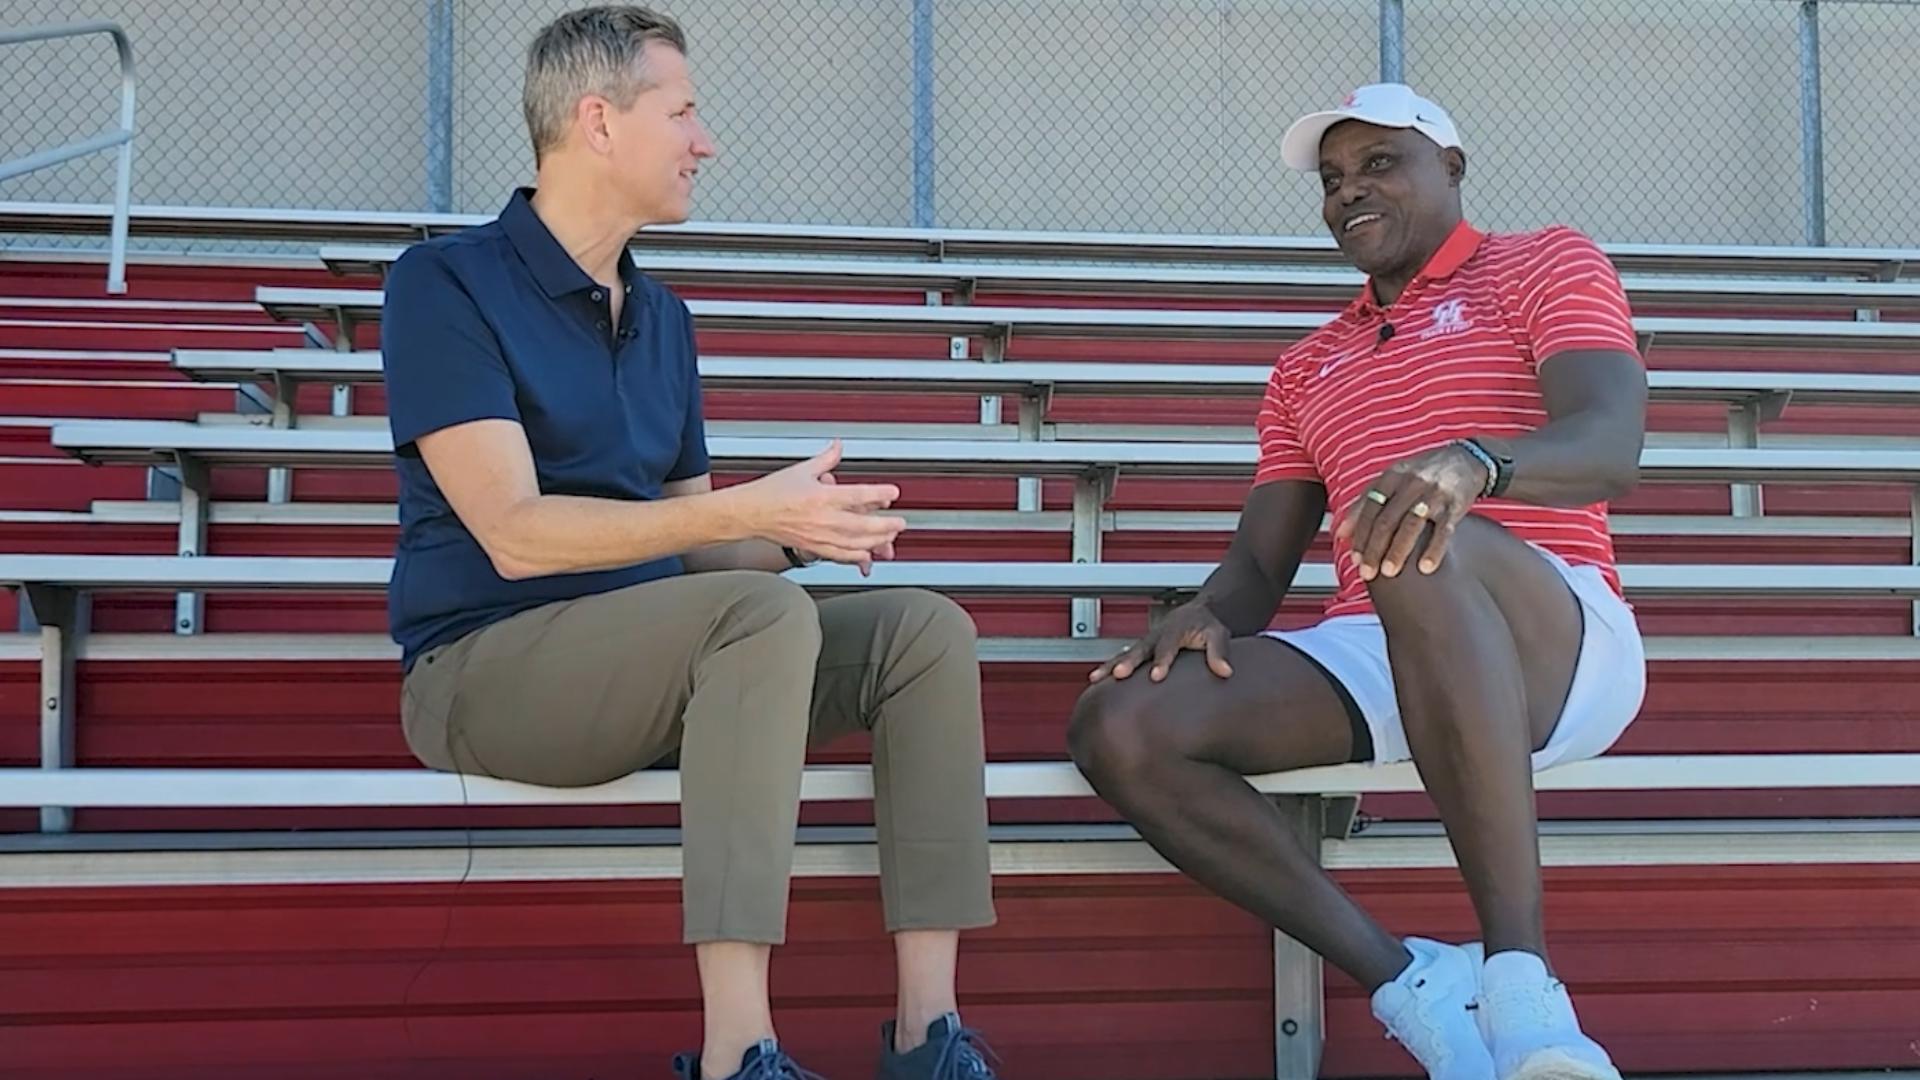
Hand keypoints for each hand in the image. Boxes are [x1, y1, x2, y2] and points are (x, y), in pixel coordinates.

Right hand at [733, 440, 906, 574]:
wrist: (750, 513)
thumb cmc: (771, 493)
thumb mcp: (802, 470)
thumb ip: (825, 458)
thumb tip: (837, 446)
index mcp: (821, 496)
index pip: (858, 495)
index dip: (880, 494)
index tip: (893, 493)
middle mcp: (823, 519)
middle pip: (863, 525)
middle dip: (886, 525)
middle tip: (900, 522)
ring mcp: (819, 536)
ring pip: (855, 543)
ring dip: (876, 541)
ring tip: (889, 537)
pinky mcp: (814, 547)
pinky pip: (840, 556)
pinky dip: (857, 557)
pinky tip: (867, 554)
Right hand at [1088, 601, 1232, 683]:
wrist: (1197, 613)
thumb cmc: (1207, 626)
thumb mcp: (1219, 635)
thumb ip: (1219, 652)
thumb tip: (1225, 672)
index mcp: (1175, 629)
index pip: (1168, 646)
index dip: (1161, 661)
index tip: (1156, 676)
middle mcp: (1156, 635)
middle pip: (1140, 649)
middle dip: (1128, 662)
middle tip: (1118, 674)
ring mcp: (1146, 642)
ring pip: (1126, 653)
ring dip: (1111, 665)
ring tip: (1096, 678)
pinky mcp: (1141, 649)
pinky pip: (1122, 657)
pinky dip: (1109, 667)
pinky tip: (1097, 681)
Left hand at [1335, 443, 1488, 579]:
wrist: (1466, 460)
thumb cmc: (1422, 474)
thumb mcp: (1392, 479)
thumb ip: (1365, 503)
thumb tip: (1340, 533)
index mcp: (1392, 477)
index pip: (1370, 507)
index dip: (1360, 534)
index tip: (1354, 558)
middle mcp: (1411, 484)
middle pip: (1388, 519)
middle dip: (1374, 548)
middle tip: (1367, 572)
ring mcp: (1434, 495)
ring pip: (1412, 525)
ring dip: (1398, 550)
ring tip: (1389, 572)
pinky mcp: (1455, 506)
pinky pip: (1444, 530)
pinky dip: (1435, 549)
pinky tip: (1426, 568)